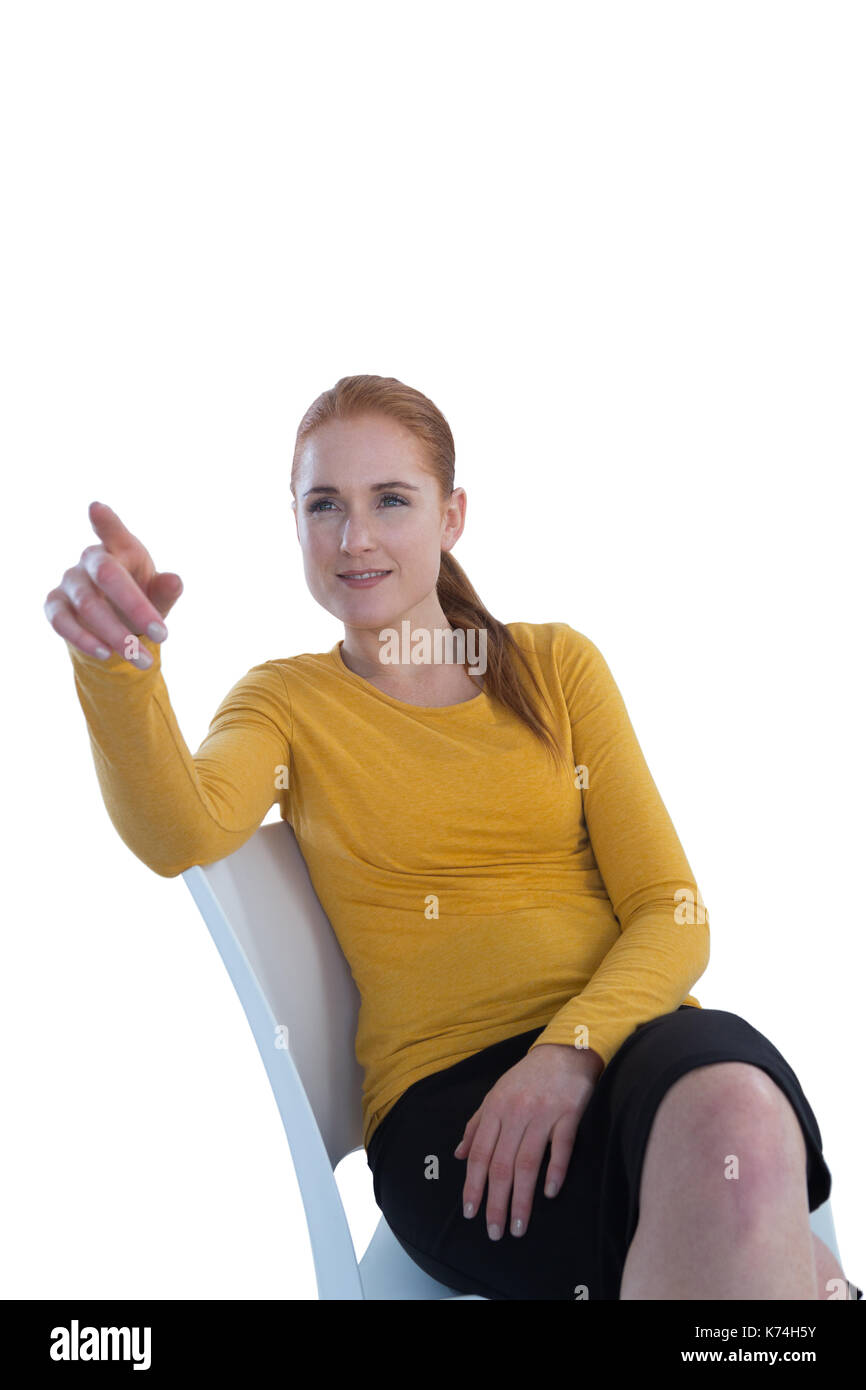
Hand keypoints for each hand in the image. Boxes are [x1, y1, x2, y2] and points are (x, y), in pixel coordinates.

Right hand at [44, 501, 183, 668]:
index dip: (105, 521)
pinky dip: (84, 638)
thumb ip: (165, 590)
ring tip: (142, 659)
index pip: (113, 531)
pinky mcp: (54, 605)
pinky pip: (62, 620)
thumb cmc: (138, 600)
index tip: (96, 508)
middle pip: (107, 574)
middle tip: (163, 635)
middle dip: (135, 606)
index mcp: (121, 548)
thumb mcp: (158, 596)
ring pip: (87, 603)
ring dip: (116, 634)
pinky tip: (106, 654)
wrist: (112, 625)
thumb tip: (174, 580)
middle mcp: (90, 559)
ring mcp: (69, 581)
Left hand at [454, 1042, 600, 1239]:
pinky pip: (561, 1146)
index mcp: (495, 1109)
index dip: (472, 1185)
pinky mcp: (569, 1114)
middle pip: (501, 1165)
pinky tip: (549, 1193)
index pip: (479, 1155)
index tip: (470, 1212)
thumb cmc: (527, 1077)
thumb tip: (458, 1155)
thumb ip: (476, 1125)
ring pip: (528, 1162)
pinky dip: (555, 1171)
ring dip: (522, 1198)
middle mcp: (516, 1113)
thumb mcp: (495, 1095)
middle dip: (496, 1202)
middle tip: (494, 1231)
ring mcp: (543, 1114)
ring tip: (518, 1226)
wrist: (564, 1052)